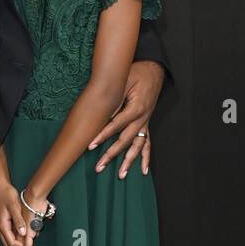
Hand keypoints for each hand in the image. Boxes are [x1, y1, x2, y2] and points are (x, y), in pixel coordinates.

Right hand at [0, 177, 38, 245]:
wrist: (0, 187)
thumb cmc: (6, 194)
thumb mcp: (14, 206)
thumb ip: (19, 220)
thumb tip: (24, 233)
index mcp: (2, 225)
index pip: (12, 243)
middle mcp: (0, 228)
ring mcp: (1, 227)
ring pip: (10, 242)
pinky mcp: (4, 224)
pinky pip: (10, 236)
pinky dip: (18, 240)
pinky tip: (26, 239)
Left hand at [86, 60, 164, 178]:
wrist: (154, 70)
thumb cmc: (136, 73)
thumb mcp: (124, 81)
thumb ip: (115, 99)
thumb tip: (104, 115)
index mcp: (136, 108)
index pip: (116, 126)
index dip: (103, 136)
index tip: (91, 146)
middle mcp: (142, 118)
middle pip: (125, 140)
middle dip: (111, 155)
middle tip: (99, 167)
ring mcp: (145, 123)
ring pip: (137, 146)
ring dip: (129, 161)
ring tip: (121, 176)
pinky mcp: (146, 124)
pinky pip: (148, 144)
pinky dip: (146, 157)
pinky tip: (144, 171)